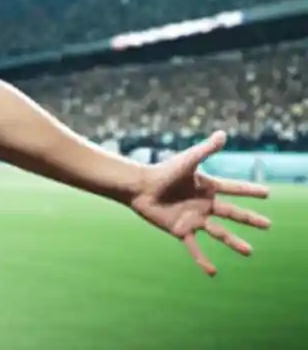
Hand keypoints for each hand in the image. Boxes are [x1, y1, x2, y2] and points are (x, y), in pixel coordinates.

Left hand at [129, 131, 270, 275]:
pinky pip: (194, 247)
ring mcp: (194, 218)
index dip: (250, 191)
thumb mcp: (188, 160)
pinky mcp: (181, 230)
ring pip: (219, 232)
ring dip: (234, 242)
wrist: (140, 187)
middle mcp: (204, 204)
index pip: (234, 189)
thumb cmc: (163, 171)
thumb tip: (223, 134)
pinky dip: (202, 260)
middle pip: (232, 213)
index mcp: (207, 187)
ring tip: (249, 252)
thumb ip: (206, 150)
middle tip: (268, 225)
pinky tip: (212, 272)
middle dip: (250, 219)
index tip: (267, 193)